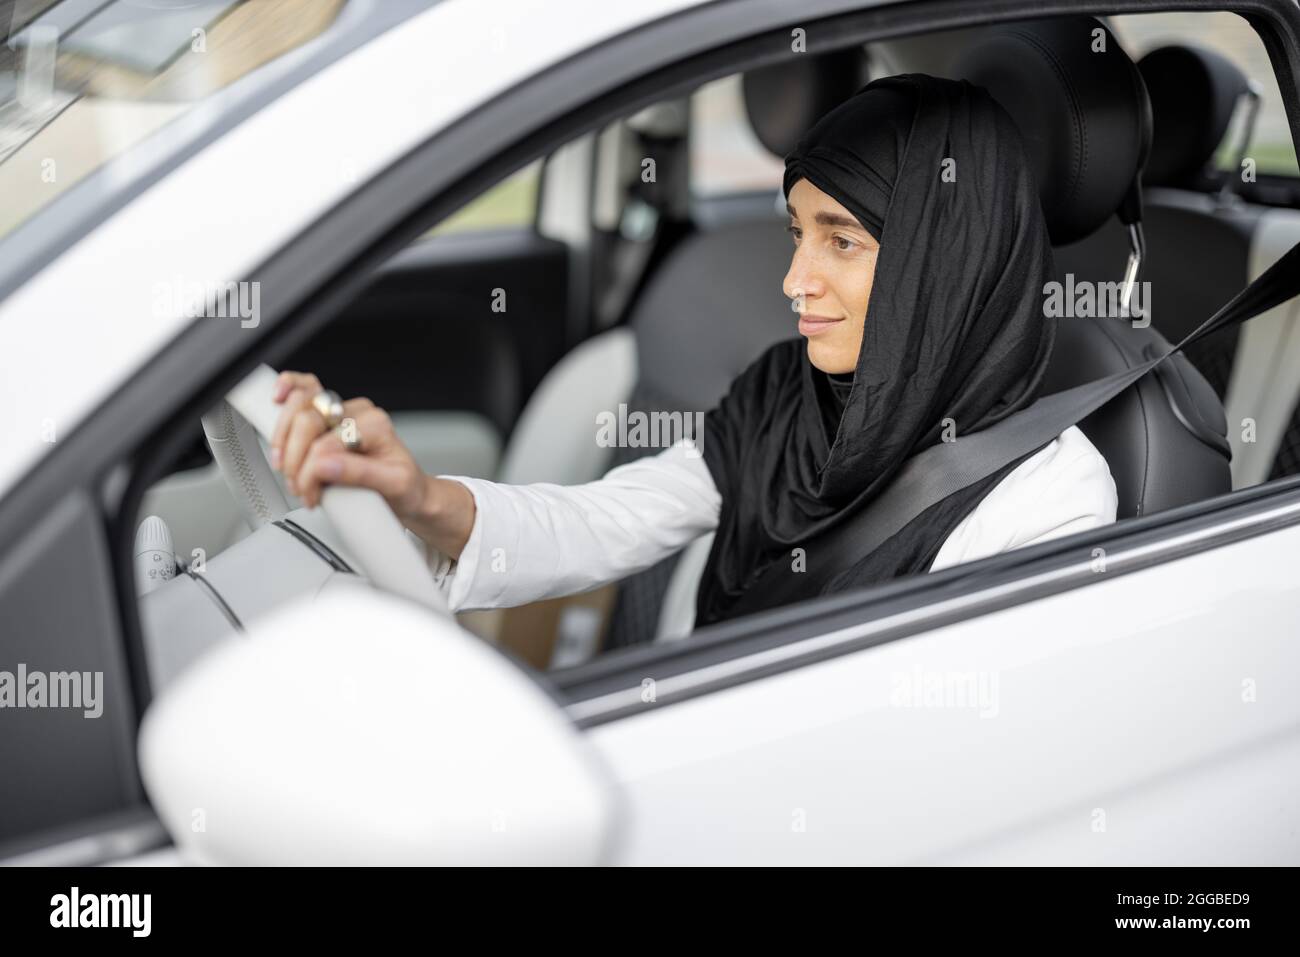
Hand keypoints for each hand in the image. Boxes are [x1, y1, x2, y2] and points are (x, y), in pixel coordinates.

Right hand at [268, 371, 475, 558]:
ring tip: (287, 469)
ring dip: (283, 438)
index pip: (327, 443)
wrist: (409, 491)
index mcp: (376, 425)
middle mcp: (357, 413)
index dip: (310, 473)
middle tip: (298, 486)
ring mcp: (341, 410)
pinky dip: (287, 389)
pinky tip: (277, 398)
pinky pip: (304, 389)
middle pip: (308, 421)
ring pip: (300, 403)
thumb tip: (325, 465)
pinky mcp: (327, 414)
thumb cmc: (404, 488)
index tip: (310, 495)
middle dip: (294, 459)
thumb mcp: (395, 486)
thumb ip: (361, 475)